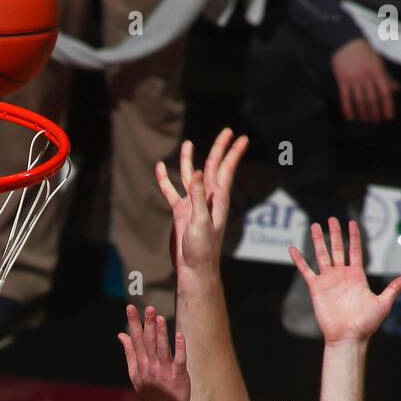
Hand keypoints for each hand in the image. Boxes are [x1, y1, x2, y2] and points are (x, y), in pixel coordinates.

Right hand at [119, 304, 189, 400]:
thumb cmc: (148, 391)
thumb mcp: (135, 371)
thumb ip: (129, 351)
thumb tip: (121, 334)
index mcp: (141, 363)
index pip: (136, 339)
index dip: (134, 322)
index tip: (130, 307)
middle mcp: (151, 366)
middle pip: (149, 342)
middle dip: (148, 325)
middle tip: (148, 308)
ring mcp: (164, 372)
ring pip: (162, 349)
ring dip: (161, 334)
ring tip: (160, 318)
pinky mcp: (179, 377)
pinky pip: (179, 361)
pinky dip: (179, 348)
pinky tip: (179, 335)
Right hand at [156, 129, 248, 275]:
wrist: (193, 269)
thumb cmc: (202, 249)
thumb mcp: (201, 221)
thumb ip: (198, 197)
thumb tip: (195, 172)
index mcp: (217, 199)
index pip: (225, 170)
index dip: (232, 153)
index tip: (241, 137)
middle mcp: (207, 199)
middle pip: (212, 168)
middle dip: (219, 149)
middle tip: (227, 131)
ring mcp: (193, 205)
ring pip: (190, 177)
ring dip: (188, 161)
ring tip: (188, 144)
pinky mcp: (180, 213)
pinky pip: (171, 192)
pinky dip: (165, 180)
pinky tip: (159, 169)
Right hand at [289, 218, 400, 343]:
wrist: (348, 337)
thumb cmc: (366, 323)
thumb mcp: (384, 302)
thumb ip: (394, 287)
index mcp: (357, 276)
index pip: (355, 250)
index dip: (353, 236)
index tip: (351, 223)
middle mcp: (341, 275)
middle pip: (337, 248)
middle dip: (335, 233)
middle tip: (332, 219)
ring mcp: (328, 281)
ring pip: (322, 255)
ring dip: (318, 241)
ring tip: (314, 226)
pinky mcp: (316, 288)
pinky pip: (306, 271)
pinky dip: (299, 260)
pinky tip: (293, 249)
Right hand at [331, 38, 398, 122]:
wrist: (346, 41)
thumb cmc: (365, 52)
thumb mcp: (379, 62)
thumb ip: (387, 77)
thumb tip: (397, 89)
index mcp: (377, 71)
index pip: (385, 92)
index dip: (388, 105)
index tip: (389, 116)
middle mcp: (366, 76)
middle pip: (372, 99)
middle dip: (375, 112)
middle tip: (376, 121)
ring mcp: (353, 78)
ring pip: (359, 100)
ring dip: (363, 113)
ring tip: (366, 120)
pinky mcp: (342, 80)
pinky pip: (345, 98)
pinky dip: (348, 109)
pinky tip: (351, 117)